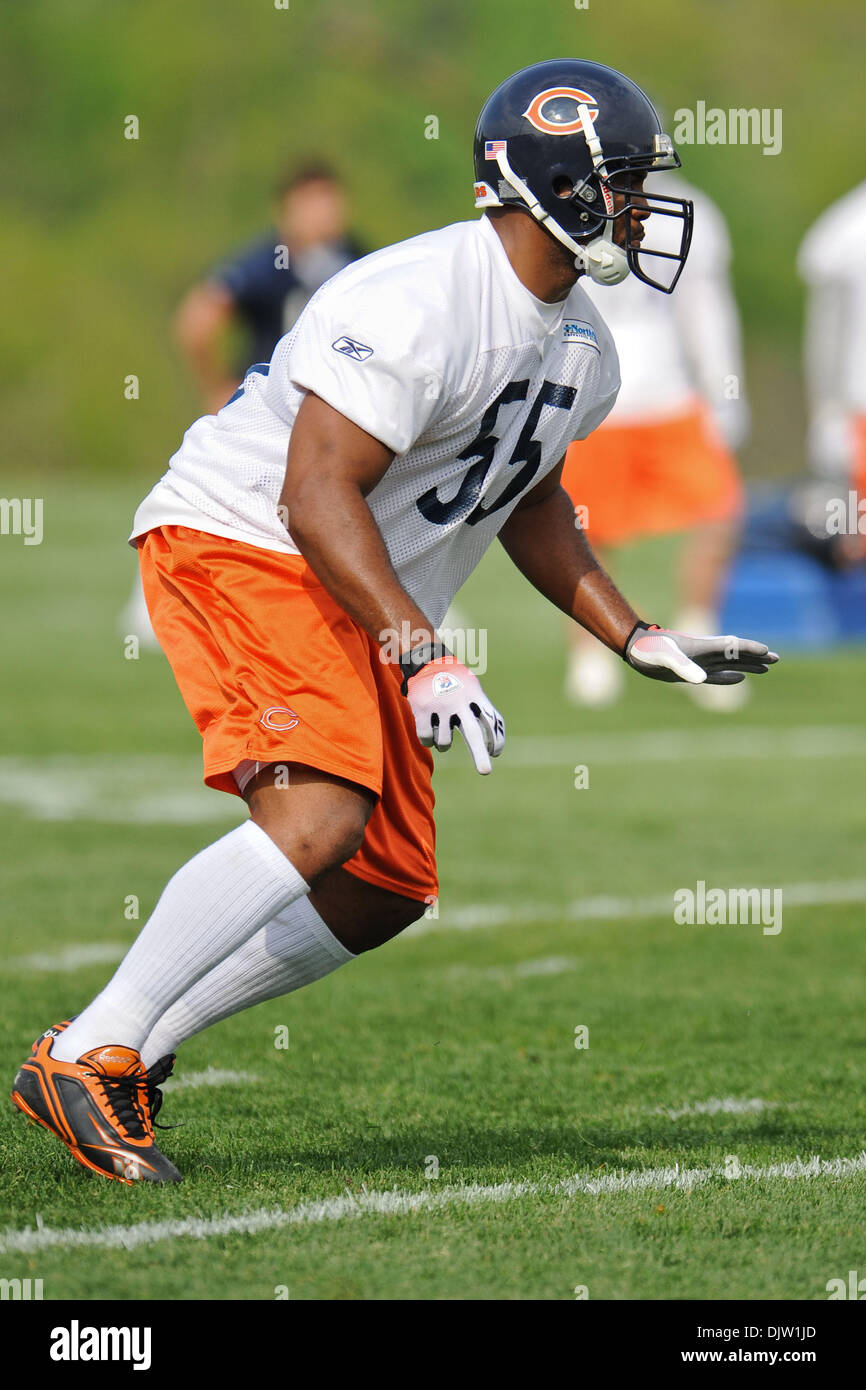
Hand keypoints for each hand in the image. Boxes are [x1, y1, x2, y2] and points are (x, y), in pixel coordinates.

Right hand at [404, 657, 504, 772]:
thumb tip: (492, 743)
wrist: (426, 661)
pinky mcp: (422, 709)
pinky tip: (429, 733)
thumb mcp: (471, 688)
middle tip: (486, 771)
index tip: (495, 753)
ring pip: (444, 742)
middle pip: (472, 733)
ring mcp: (440, 705)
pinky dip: (428, 741)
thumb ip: (480, 710)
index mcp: (475, 695)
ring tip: (442, 735)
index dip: (496, 739)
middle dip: (479, 755)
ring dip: (443, 745)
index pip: (491, 720)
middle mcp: (459, 701)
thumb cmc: (454, 680)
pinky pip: (426, 738)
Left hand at [624, 623, 778, 685]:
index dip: (749, 649)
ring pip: (731, 663)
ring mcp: (700, 661)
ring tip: (767, 667)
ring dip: (749, 665)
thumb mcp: (664, 659)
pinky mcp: (692, 671)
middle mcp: (705, 653)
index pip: (731, 647)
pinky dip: (730, 676)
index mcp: (702, 647)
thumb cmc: (648, 650)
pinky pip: (717, 674)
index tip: (767, 652)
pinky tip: (741, 678)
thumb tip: (701, 680)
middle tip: (776, 659)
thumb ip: (682, 666)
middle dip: (756, 656)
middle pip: (737, 653)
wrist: (635, 648)